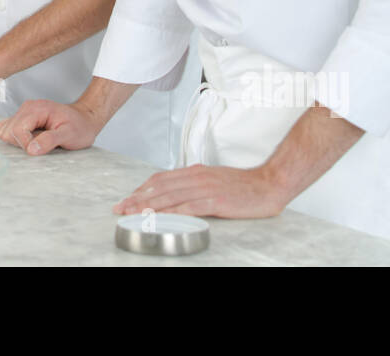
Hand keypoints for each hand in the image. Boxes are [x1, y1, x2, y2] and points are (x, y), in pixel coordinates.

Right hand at [0, 99, 98, 155]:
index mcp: (37, 109)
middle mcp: (27, 108)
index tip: (40, 149)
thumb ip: (50, 140)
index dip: (26, 144)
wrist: (85, 120)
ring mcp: (23, 113)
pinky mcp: (23, 119)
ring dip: (19, 142)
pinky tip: (31, 140)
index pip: (17, 130)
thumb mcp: (70, 134)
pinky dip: (16, 139)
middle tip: (40, 144)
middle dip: (21, 143)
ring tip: (38, 141)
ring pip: (6, 132)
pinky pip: (8, 130)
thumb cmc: (80, 126)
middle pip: (8, 131)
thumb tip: (31, 149)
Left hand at [111, 164, 287, 218]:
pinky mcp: (215, 202)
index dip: (142, 188)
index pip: (161, 178)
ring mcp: (205, 189)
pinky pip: (187, 207)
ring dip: (147, 205)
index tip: (129, 197)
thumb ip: (196, 182)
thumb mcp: (214, 178)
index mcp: (196, 171)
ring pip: (169, 197)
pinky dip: (170, 212)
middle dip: (137, 198)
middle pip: (160, 187)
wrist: (268, 183)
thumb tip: (180, 189)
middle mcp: (197, 177)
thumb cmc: (244, 184)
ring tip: (131, 213)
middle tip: (121, 208)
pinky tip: (159, 217)